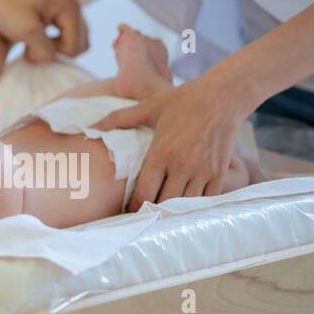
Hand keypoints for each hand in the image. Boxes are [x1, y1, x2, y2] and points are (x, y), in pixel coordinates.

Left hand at [0, 0, 88, 61]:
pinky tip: (29, 32)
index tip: (25, 48)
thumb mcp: (26, 31)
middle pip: (79, 41)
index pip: (75, 48)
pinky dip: (49, 33)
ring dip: (53, 43)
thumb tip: (54, 58)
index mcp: (71, 5)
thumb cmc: (2, 3)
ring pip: (70, 34)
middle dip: (56, 50)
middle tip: (29, 47)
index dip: (52, 55)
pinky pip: (61, 25)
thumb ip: (46, 51)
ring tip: (29, 41)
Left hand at [94, 74, 251, 211]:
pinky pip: (205, 200)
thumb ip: (118, 119)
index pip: (144, 193)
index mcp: (161, 153)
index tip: (127, 210)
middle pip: (163, 203)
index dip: (133, 206)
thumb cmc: (182, 101)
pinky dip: (194, 204)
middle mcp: (182, 166)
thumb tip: (90, 126)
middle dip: (152, 210)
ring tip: (161, 212)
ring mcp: (203, 172)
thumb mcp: (148, 107)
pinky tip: (184, 204)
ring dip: (172, 209)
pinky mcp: (219, 174)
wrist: (222, 98)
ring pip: (184, 205)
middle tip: (142, 215)